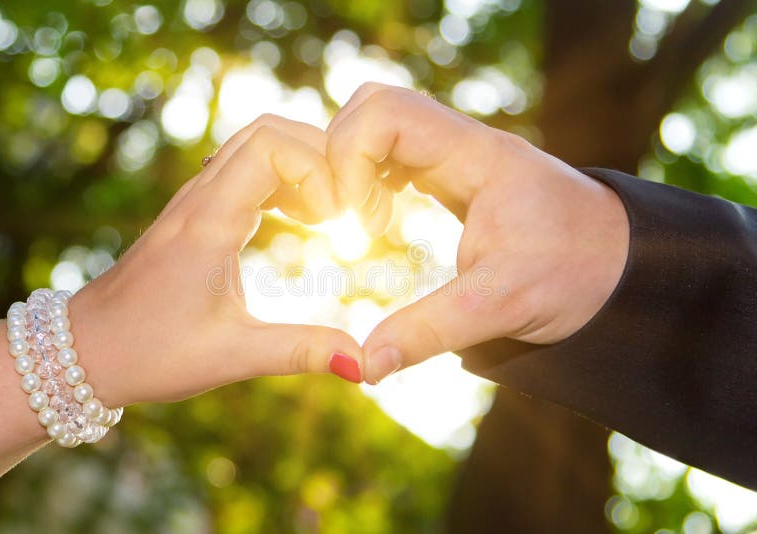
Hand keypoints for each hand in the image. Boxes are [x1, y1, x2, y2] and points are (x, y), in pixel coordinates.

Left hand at [70, 115, 363, 406]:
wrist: (86, 348)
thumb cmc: (149, 353)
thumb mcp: (232, 357)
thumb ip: (300, 353)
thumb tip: (362, 365)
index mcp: (208, 223)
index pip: (272, 146)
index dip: (317, 168)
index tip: (336, 217)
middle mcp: (199, 198)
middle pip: (268, 129)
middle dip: (319, 155)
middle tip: (343, 208)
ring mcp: (195, 199)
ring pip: (255, 142)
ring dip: (301, 164)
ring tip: (328, 213)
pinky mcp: (196, 211)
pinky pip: (245, 167)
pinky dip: (283, 177)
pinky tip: (300, 218)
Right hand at [327, 83, 628, 383]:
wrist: (624, 267)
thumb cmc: (579, 273)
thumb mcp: (501, 305)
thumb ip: (428, 332)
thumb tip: (364, 366)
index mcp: (475, 156)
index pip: (386, 113)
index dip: (349, 156)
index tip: (356, 216)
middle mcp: (463, 143)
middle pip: (374, 104)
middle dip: (341, 154)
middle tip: (349, 213)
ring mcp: (459, 154)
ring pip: (382, 123)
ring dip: (355, 165)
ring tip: (365, 221)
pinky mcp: (457, 174)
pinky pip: (397, 151)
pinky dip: (372, 177)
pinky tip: (380, 220)